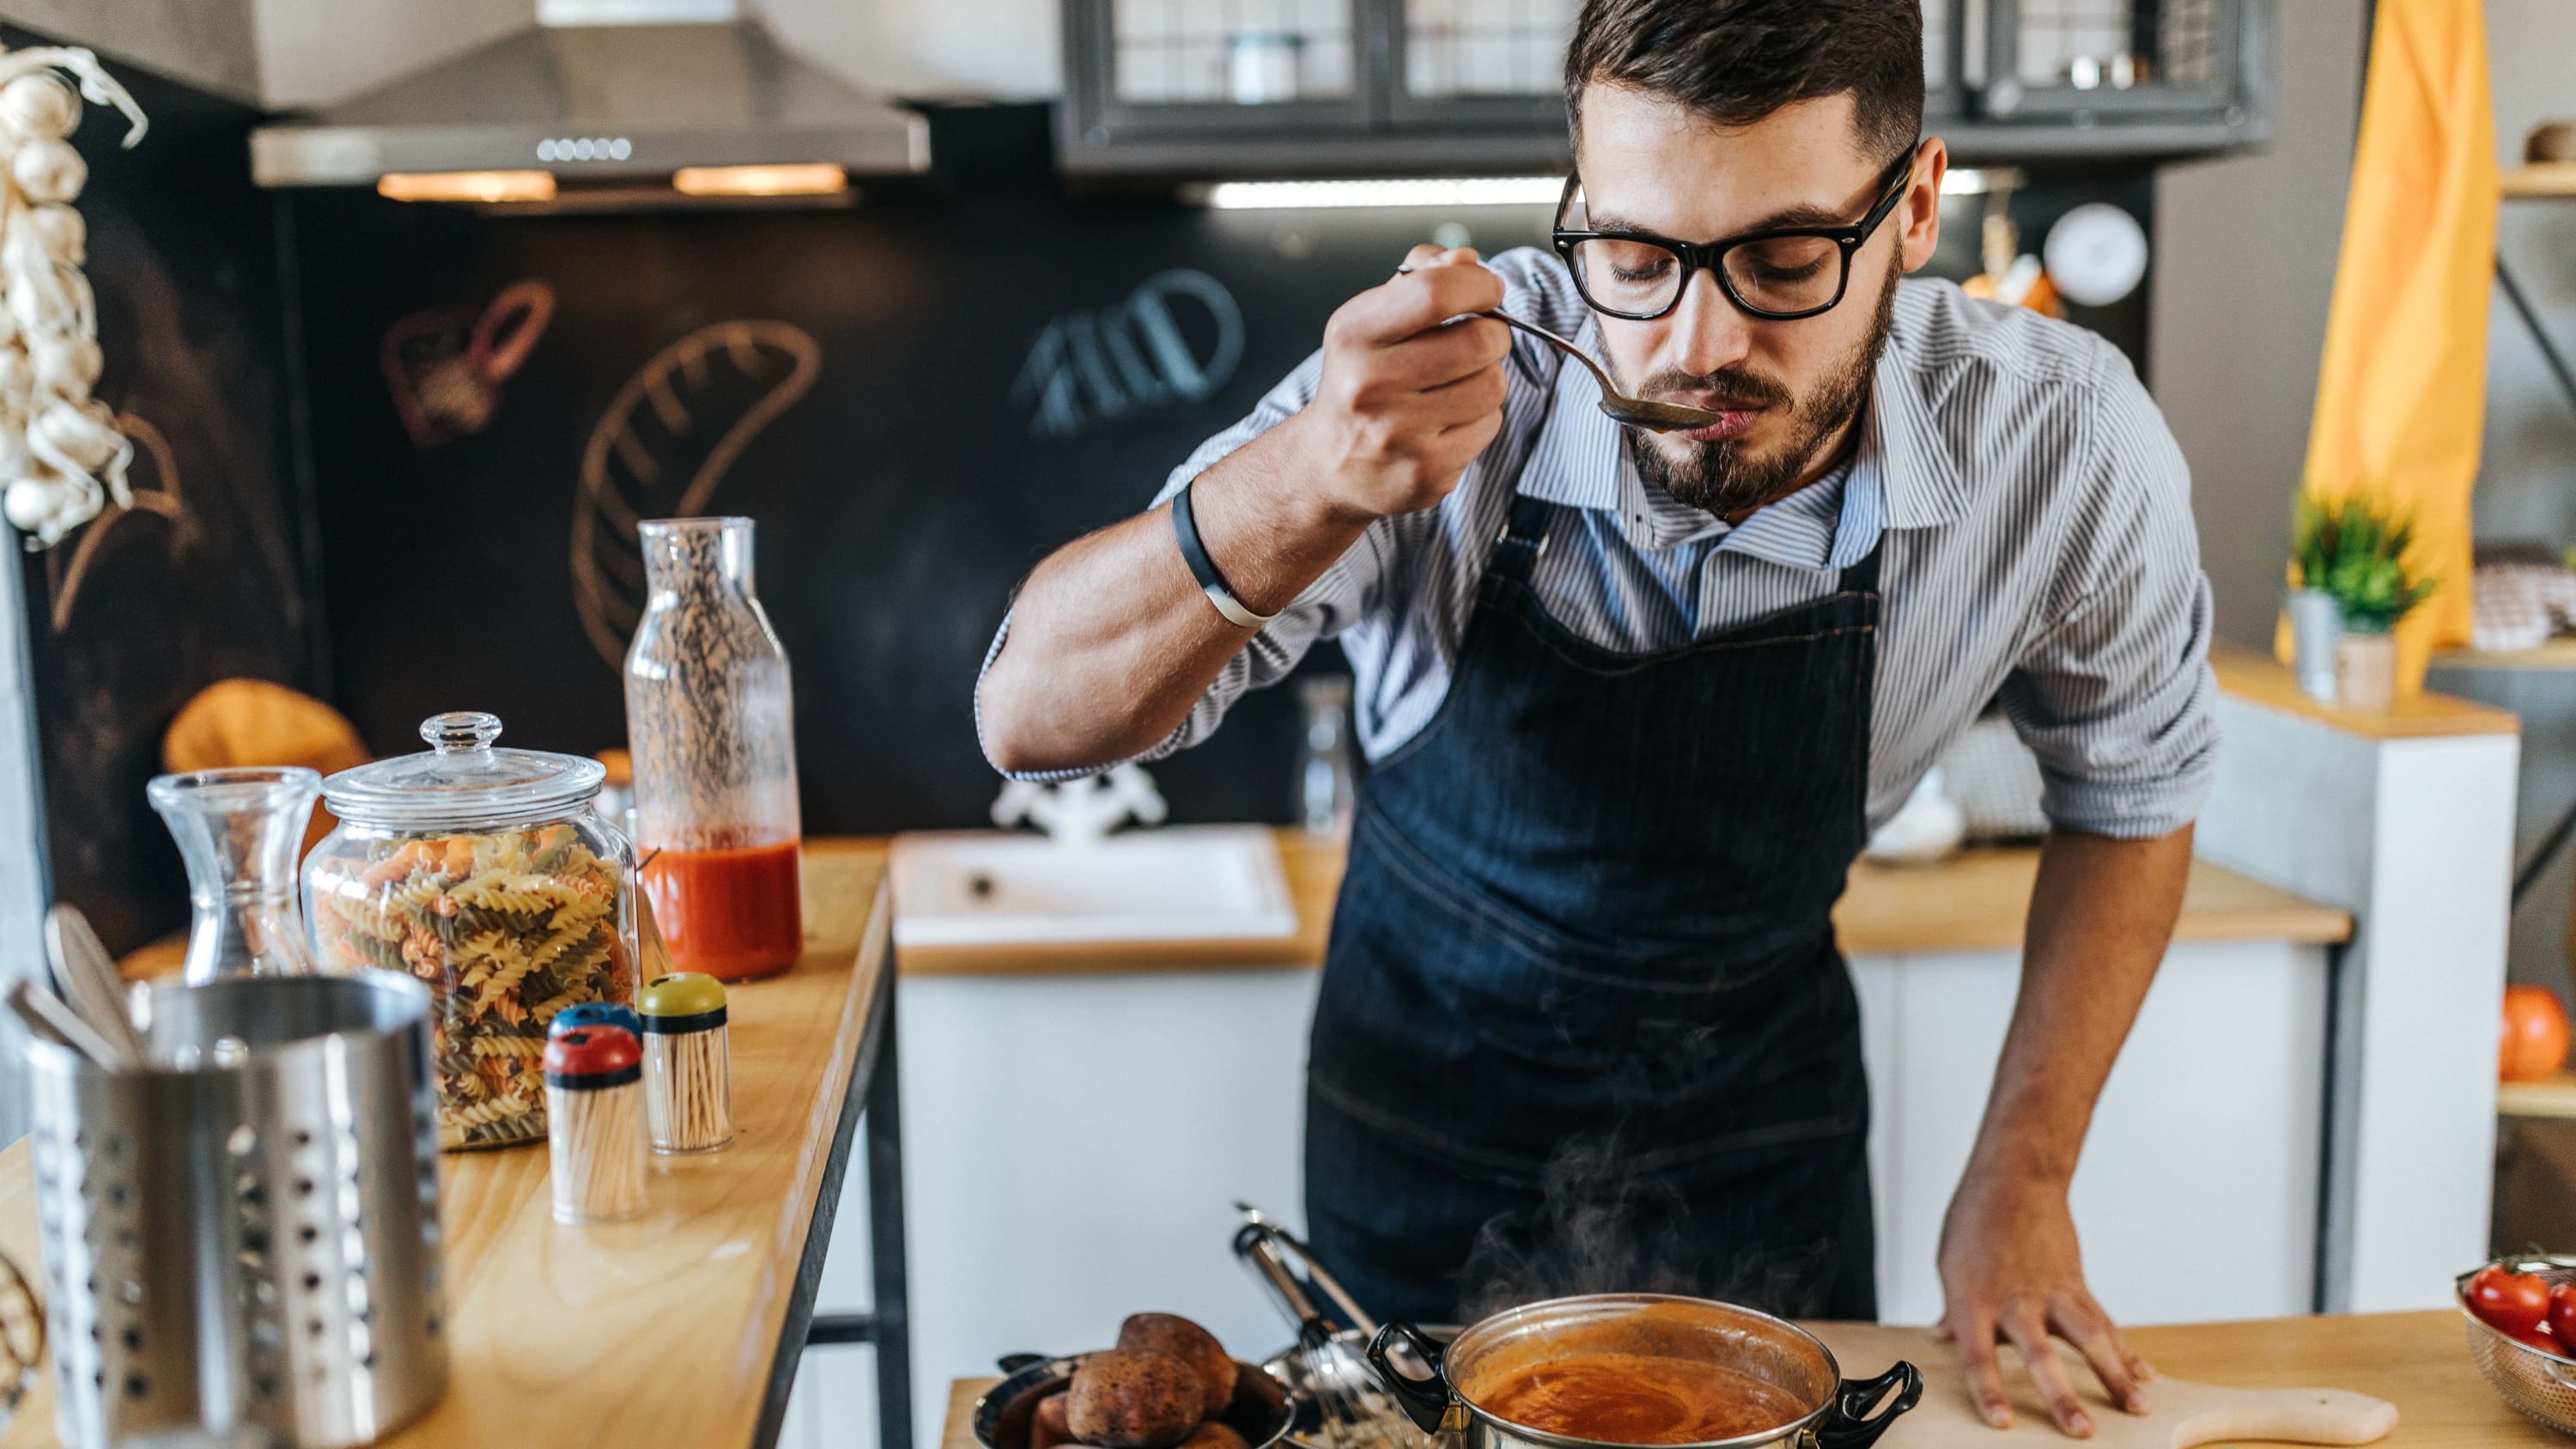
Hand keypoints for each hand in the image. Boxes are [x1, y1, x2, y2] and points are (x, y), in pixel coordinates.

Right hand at [1295, 245, 1510, 521]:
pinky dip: (1480, 418)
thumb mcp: (1370, 320)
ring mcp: (1398, 434)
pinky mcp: (1426, 471)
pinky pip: (1489, 426)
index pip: (1434, 292)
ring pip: (1492, 386)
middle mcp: (1370, 385)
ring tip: (1456, 384)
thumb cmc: (1359, 381)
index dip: (1479, 284)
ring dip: (1487, 378)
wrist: (1328, 466)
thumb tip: (1467, 259)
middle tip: (1478, 340)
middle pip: (1479, 341)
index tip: (1488, 290)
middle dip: (1493, 334)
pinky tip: (1448, 421)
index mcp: (1354, 335)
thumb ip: (1419, 278)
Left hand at [1935, 1164, 2150, 1436]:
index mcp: (1974, 1300)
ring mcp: (2052, 1292)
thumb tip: (1943, 1337)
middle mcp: (2016, 1300)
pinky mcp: (2077, 1284)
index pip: (1979, 1356)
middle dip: (2062, 1395)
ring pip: (2089, 1337)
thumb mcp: (1950, 1264)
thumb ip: (1954, 1308)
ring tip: (2138, 1408)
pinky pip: (2104, 1321)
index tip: (2003, 1424)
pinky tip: (2143, 1375)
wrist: (2016, 1177)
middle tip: (2081, 1431)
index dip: (1990, 1391)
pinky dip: (2124, 1350)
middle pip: (2041, 1354)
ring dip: (2115, 1375)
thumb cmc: (1975, 1220)